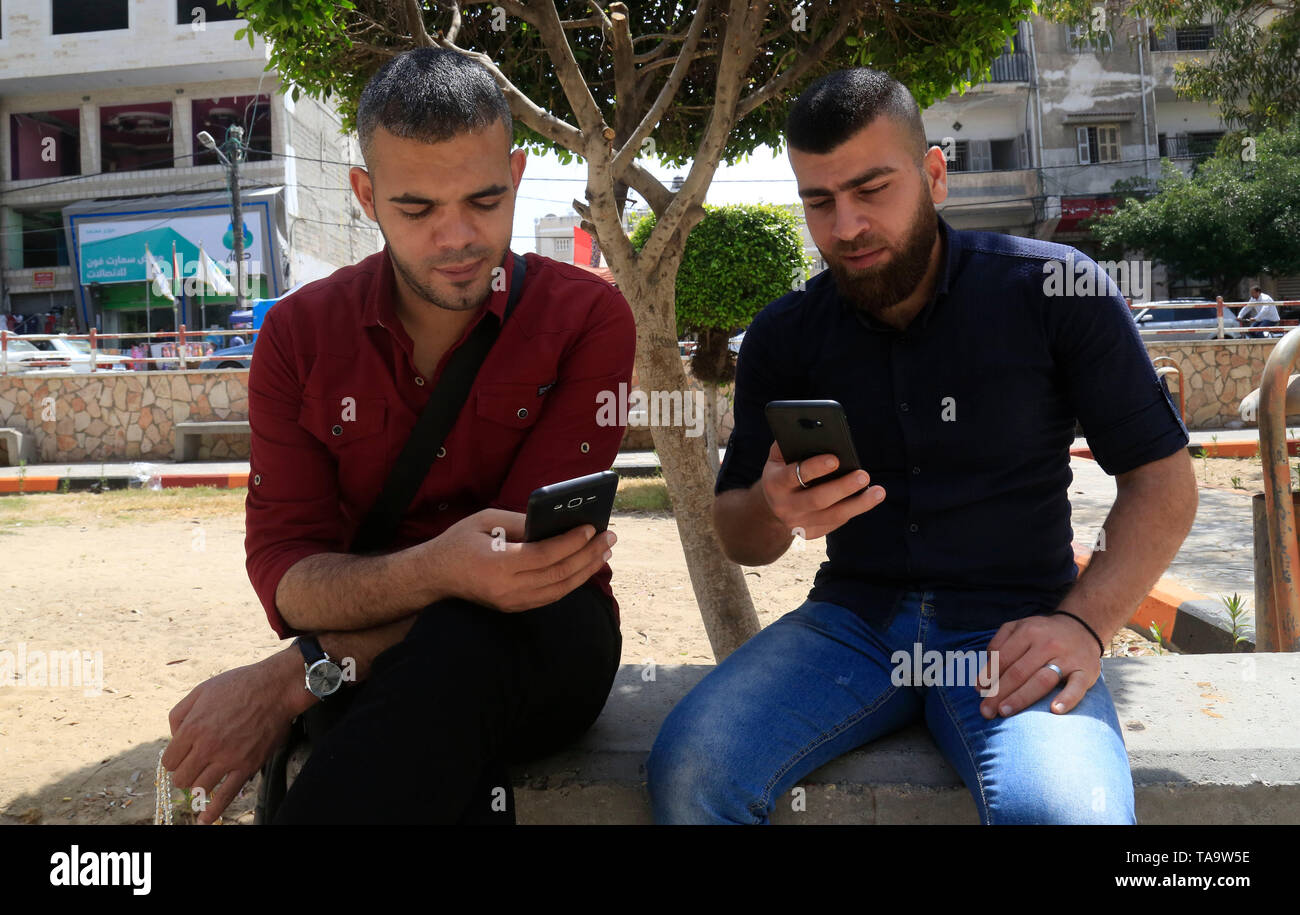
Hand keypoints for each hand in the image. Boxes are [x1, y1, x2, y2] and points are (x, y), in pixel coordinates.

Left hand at [163, 650, 301, 824]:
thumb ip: (179, 713)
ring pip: (198, 788)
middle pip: (180, 778)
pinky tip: (205, 820)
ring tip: (204, 779)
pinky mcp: (246, 766)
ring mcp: (227, 758)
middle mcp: (206, 746)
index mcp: (192, 728)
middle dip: (184, 773)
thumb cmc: (239, 685)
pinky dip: (213, 811)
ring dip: (198, 786)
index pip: (168, 761)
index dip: (174, 759)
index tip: (183, 756)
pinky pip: (225, 795)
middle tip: (194, 765)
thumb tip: (174, 735)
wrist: (275, 687)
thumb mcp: (201, 690)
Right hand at [431, 507, 615, 612]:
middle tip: (609, 539)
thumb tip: (555, 521)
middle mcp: (508, 589)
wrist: (435, 575)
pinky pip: (551, 596)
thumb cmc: (459, 542)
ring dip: (586, 571)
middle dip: (588, 555)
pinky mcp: (515, 607)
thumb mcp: (485, 520)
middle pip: (559, 574)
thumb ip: (520, 522)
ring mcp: (512, 603)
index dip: (572, 542)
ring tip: (604, 553)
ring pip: (560, 589)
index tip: (591, 528)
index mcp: (499, 565)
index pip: (546, 555)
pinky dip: (571, 582)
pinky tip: (584, 567)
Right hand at [758, 440, 885, 539]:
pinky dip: (854, 510)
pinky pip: (836, 522)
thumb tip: (816, 429)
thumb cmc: (783, 470)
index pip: (793, 476)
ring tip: (879, 491)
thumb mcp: (779, 456)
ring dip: (858, 504)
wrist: (772, 505)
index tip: (836, 459)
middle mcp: (784, 506)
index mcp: (774, 483)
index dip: (814, 468)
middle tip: (864, 475)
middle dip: (843, 487)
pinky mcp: (811, 533)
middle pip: (817, 499)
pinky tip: (869, 499)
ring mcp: (797, 523)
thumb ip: (792, 443)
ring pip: (833, 515)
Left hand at [975, 613, 1101, 718]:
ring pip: (1042, 680)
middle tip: (986, 711)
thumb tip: (982, 676)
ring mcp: (1067, 658)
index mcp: (1028, 632)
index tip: (978, 691)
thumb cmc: (1043, 633)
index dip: (989, 675)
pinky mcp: (1086, 671)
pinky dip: (1067, 698)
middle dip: (999, 692)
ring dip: (1021, 697)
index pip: (1004, 657)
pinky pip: (1077, 687)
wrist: (1083, 627)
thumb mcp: (1018, 627)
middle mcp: (1047, 644)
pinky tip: (1055, 710)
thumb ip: (998, 644)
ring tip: (1005, 712)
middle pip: (1019, 672)